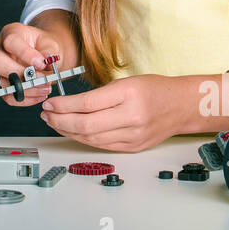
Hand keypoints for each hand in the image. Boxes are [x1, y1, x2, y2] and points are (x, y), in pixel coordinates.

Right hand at [0, 22, 58, 106]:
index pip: (10, 42)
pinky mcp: (1, 85)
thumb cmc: (43, 46)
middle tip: (42, 80)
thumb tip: (46, 63)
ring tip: (45, 89)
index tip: (41, 64)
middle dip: (20, 74)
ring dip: (26, 90)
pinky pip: (8, 96)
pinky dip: (25, 99)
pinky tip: (39, 95)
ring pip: (1, 82)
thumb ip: (48, 52)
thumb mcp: (49, 43)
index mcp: (10, 34)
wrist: (42, 53)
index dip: (25, 54)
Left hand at [40, 75, 177, 151]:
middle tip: (46, 115)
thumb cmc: (155, 89)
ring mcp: (133, 135)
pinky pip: (102, 145)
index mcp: (128, 94)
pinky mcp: (133, 147)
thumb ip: (101, 94)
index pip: (87, 103)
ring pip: (91, 139)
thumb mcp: (127, 81)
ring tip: (55, 123)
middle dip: (60, 121)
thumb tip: (70, 105)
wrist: (182, 106)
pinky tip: (73, 132)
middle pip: (86, 125)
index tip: (50, 103)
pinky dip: (84, 139)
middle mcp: (131, 117)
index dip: (64, 106)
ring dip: (68, 132)